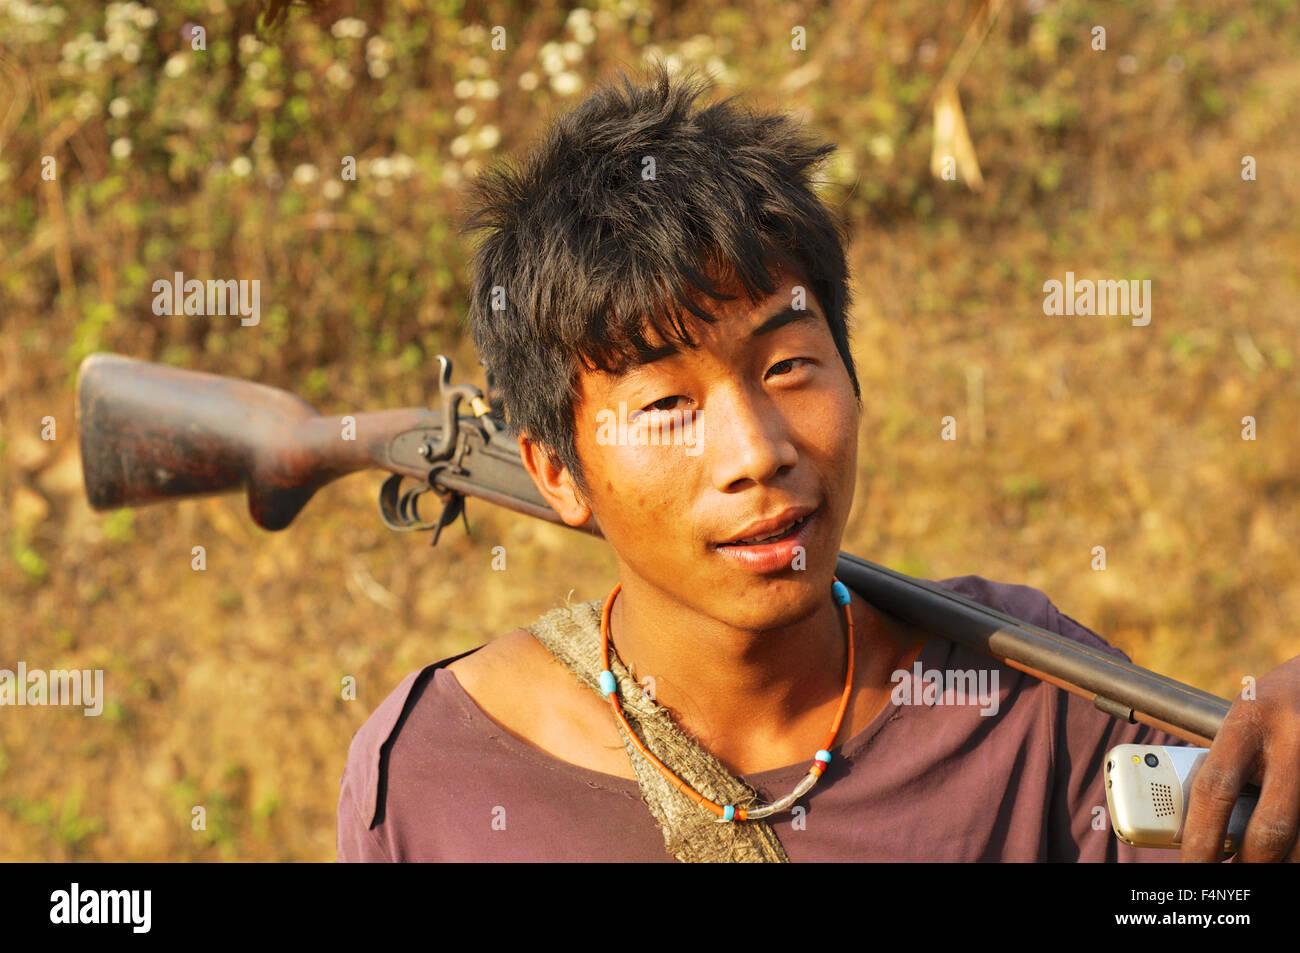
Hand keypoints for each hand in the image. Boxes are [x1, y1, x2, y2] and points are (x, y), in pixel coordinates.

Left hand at [1180, 656, 1299, 861]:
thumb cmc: (1274, 705)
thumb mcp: (1243, 720)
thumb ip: (1226, 762)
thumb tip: (1192, 823)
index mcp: (1249, 720)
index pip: (1215, 788)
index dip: (1201, 837)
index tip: (1190, 867)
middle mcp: (1291, 739)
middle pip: (1270, 826)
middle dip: (1250, 863)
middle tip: (1234, 877)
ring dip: (1282, 861)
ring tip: (1263, 864)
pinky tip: (1290, 850)